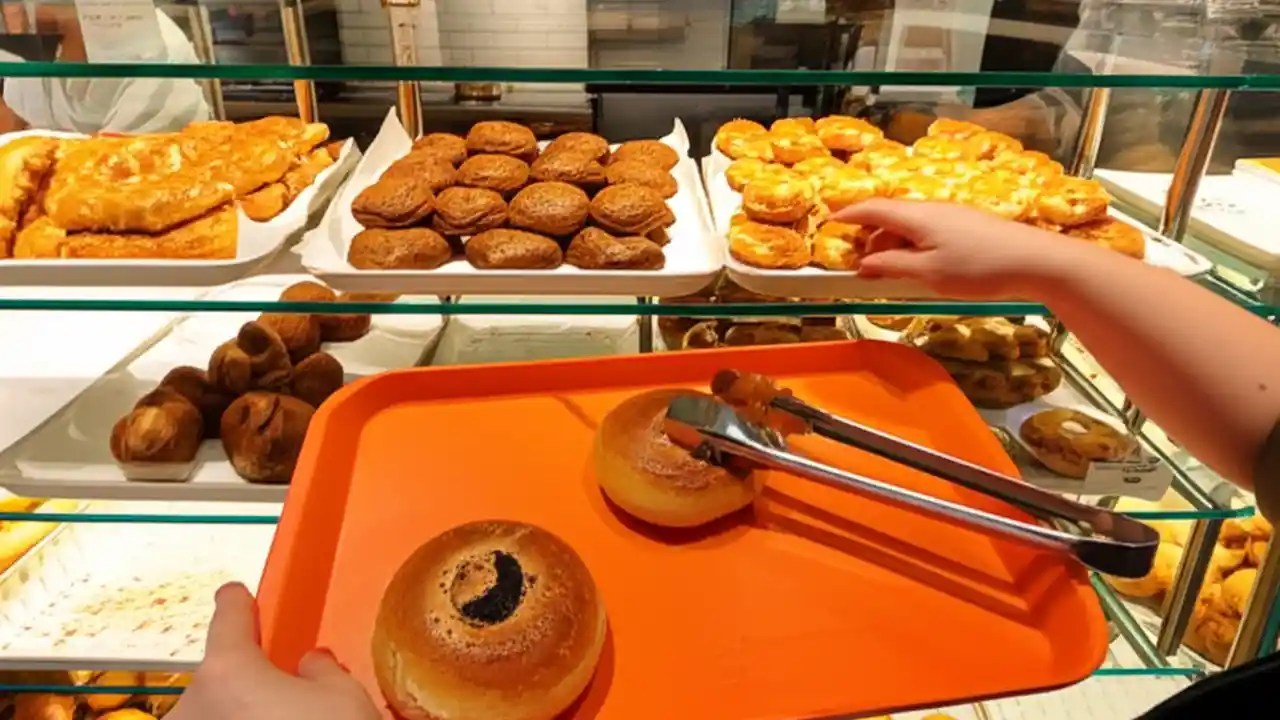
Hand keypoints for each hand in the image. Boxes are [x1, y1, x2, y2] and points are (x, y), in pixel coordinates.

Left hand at [168, 583, 379, 719]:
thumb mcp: (345, 700)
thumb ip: (322, 671)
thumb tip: (312, 665)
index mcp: (230, 670)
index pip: (229, 617)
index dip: (238, 603)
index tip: (235, 595)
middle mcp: (193, 706)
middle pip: (220, 677)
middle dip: (248, 685)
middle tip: (287, 702)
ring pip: (212, 716)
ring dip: (238, 719)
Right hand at [834, 199, 1091, 299]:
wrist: (1034, 260)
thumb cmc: (977, 268)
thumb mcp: (928, 273)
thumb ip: (892, 266)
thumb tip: (865, 262)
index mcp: (916, 216)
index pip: (872, 208)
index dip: (848, 214)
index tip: (830, 220)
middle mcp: (931, 208)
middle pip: (890, 215)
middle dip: (869, 235)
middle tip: (859, 261)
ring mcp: (950, 214)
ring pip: (909, 223)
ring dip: (892, 242)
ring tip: (887, 269)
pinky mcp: (966, 224)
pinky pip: (927, 229)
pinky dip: (912, 243)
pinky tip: (918, 265)